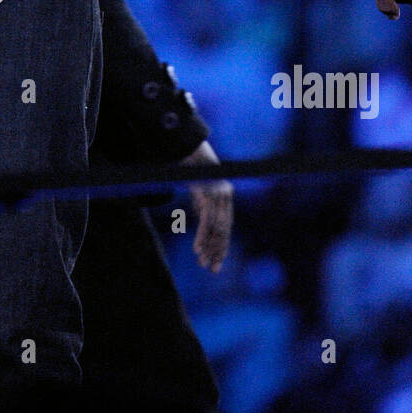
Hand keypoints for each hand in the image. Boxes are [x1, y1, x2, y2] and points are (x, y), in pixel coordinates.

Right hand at [180, 139, 232, 272]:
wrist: (186, 143)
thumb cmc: (190, 164)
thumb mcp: (197, 187)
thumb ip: (202, 201)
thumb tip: (202, 214)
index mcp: (224, 195)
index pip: (225, 226)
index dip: (220, 244)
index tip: (215, 261)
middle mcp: (225, 195)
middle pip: (224, 229)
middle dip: (218, 251)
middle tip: (212, 269)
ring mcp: (218, 193)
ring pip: (217, 227)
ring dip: (210, 247)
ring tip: (204, 263)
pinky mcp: (209, 191)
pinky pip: (208, 219)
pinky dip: (203, 235)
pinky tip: (198, 249)